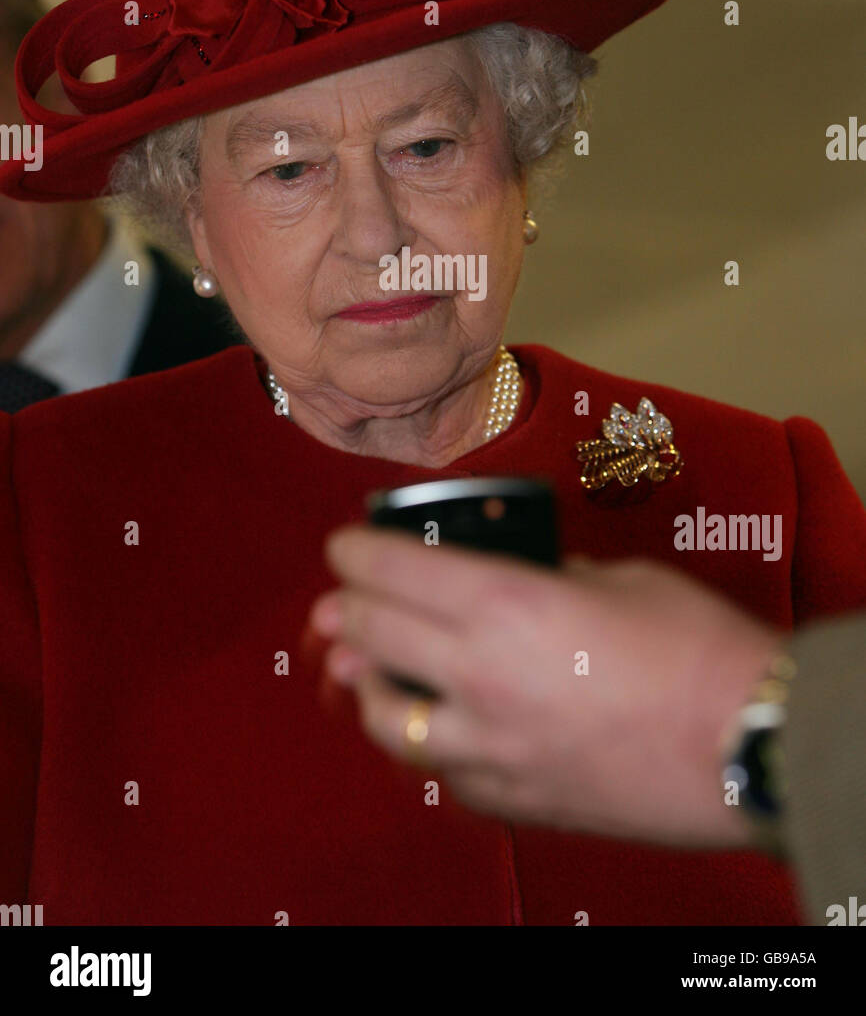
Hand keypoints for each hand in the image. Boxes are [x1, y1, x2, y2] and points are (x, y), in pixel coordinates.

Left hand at [308, 525, 785, 847]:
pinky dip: (425, 743)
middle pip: (370, 636)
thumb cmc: (695, 649)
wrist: (746, 747)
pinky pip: (438, 771)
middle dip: (346, 610)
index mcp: (502, 603)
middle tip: (343, 601)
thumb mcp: (617, 579)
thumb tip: (520, 580)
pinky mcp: (509, 799)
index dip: (354, 551)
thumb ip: (549, 578)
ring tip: (373, 670)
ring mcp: (487, 746)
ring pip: (383, 719)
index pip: (388, 570)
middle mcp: (477, 674)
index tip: (345, 545)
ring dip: (368, 685)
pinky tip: (438, 727)